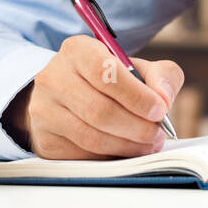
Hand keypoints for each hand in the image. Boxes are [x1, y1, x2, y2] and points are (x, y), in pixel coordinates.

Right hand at [2, 35, 184, 159]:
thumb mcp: (137, 67)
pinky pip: (82, 155)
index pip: (106, 73)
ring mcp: (44, 111)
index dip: (136, 95)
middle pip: (100, 110)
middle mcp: (53, 78)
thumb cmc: (109, 80)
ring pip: (91, 136)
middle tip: (157, 134)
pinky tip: (124, 149)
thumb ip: (161, 76)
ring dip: (126, 145)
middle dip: (136, 127)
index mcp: (77, 50)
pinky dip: (110, 156)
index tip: (160, 109)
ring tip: (147, 144)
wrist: (68, 97)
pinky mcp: (45, 140)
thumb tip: (164, 99)